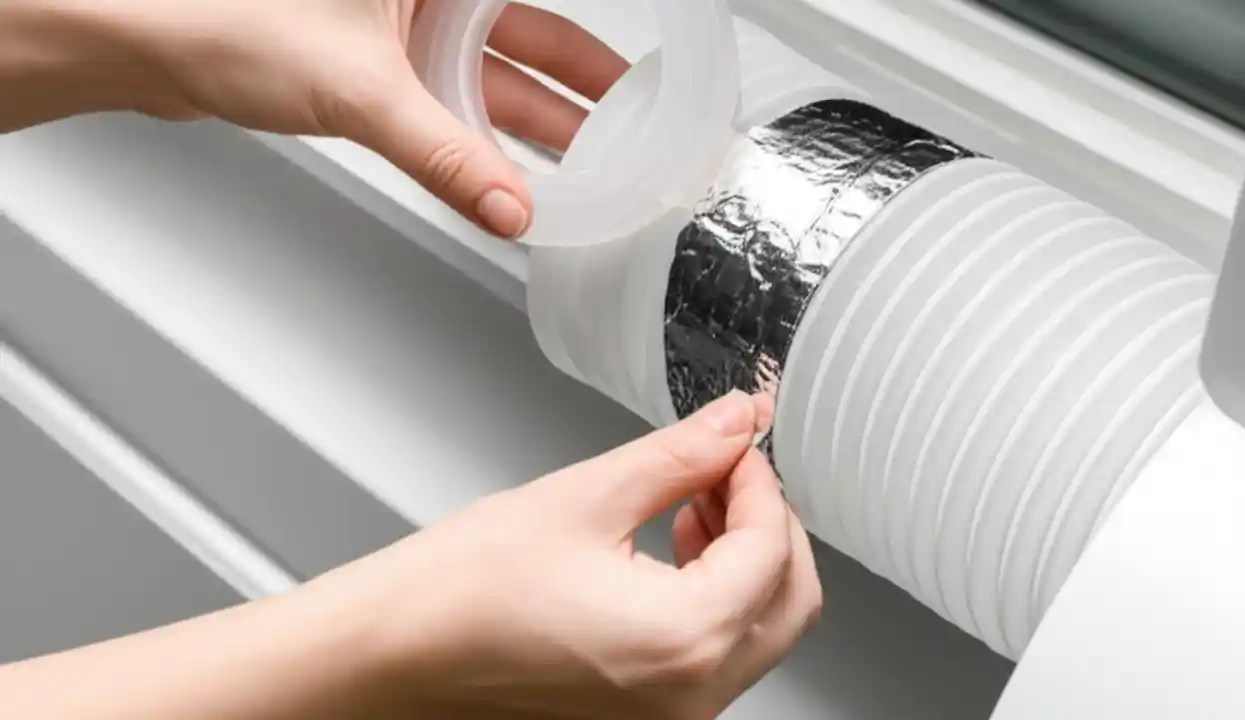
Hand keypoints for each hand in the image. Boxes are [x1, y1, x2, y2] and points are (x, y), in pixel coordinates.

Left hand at [0, 0, 628, 238]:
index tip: (642, 75)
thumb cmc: (229, 18)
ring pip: (488, 74)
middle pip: (525, 36)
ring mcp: (400, 25)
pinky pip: (448, 99)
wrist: (151, 44)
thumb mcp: (363, 93)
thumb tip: (508, 205)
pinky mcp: (376, 60)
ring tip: (584, 167)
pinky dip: (478, 136)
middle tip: (629, 129)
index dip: (593, 48)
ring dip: (530, 123)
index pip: (536, 7)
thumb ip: (446, 157)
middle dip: (577, 88)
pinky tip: (505, 172)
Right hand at [0, 392, 819, 718]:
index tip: (736, 443)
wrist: (389, 657)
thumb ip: (682, 455)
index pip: (772, 546)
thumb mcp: (586, 497)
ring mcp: (671, 717)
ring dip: (745, 558)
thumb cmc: (455, 595)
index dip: (759, 478)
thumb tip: (737, 421)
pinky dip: (715, 600)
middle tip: (724, 468)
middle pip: (789, 599)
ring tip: (693, 503)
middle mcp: (690, 696)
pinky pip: (717, 657)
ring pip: (760, 629)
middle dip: (768, 522)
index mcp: (684, 640)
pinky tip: (670, 552)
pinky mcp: (646, 719)